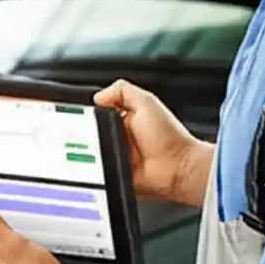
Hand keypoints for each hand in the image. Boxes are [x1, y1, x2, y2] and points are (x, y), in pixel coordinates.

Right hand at [94, 79, 212, 205]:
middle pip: (93, 131)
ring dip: (94, 149)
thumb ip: (123, 91)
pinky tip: (107, 161)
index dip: (92, 111)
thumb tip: (99, 96)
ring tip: (107, 146)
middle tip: (100, 131)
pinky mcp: (116, 172)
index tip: (87, 112)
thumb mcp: (146, 102)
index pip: (100, 110)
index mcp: (126, 117)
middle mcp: (121, 136)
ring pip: (92, 151)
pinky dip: (99, 167)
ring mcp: (118, 155)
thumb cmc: (169, 137)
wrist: (178, 168)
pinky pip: (99, 169)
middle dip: (90, 131)